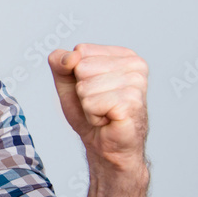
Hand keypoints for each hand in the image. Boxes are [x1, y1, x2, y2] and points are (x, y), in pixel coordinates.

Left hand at [48, 44, 148, 171]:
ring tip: (104, 112)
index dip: (77, 75)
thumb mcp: (68, 82)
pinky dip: (92, 116)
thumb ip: (60, 61)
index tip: (93, 89)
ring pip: (84, 87)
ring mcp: (136, 84)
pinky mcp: (131, 103)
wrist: (106, 146)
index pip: (80, 51)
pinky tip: (108, 120)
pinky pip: (91, 104)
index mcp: (124, 55)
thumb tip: (71, 57)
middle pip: (81, 67)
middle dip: (82, 91)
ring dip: (87, 106)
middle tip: (99, 104)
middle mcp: (135, 65)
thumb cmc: (92, 112)